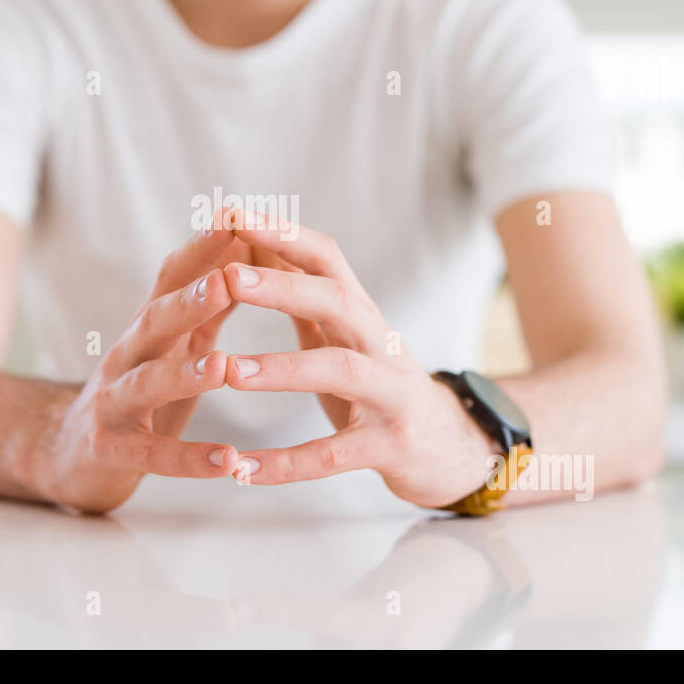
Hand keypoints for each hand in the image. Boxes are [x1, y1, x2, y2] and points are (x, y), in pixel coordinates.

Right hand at [41, 222, 247, 512]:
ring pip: (146, 384)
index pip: (171, 279)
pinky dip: (189, 459)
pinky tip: (228, 461)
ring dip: (183, 375)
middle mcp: (126, 357)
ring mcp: (112, 404)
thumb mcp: (170, 347)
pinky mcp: (110, 451)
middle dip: (189, 300)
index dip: (200, 249)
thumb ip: (206, 309)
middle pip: (154, 322)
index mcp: (147, 329)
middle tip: (227, 280)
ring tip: (223, 367)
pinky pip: (152, 455)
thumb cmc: (136, 392)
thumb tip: (247, 253)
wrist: (61, 451)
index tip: (235, 218)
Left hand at [220, 213, 498, 507]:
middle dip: (282, 287)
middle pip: (337, 301)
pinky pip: (334, 455)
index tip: (230, 213)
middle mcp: (382, 346)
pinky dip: (288, 464)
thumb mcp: (349, 340)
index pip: (326, 258)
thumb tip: (261, 247)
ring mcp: (392, 396)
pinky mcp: (392, 447)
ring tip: (229, 372)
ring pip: (341, 370)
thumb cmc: (383, 389)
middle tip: (229, 278)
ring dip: (283, 368)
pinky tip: (242, 470)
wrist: (455, 449)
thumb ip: (310, 302)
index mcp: (363, 315)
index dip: (282, 233)